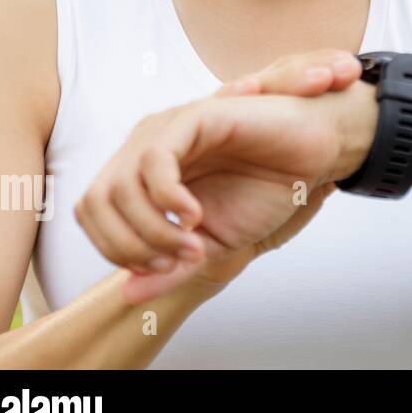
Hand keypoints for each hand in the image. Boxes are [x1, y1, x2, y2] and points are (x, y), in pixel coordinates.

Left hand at [77, 50, 366, 303]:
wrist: (317, 153)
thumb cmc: (268, 188)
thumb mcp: (214, 241)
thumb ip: (171, 266)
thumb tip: (127, 294)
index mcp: (144, 173)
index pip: (94, 213)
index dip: (116, 250)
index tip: (162, 269)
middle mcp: (146, 147)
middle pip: (95, 203)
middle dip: (128, 245)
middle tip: (174, 260)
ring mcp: (167, 130)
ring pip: (118, 186)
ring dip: (151, 229)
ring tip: (191, 242)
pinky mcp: (194, 117)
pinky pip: (155, 161)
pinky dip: (167, 199)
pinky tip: (195, 216)